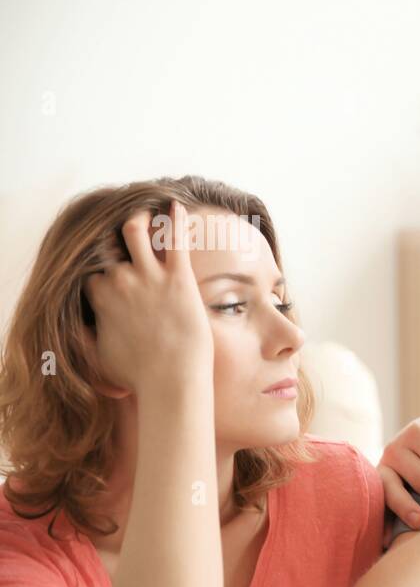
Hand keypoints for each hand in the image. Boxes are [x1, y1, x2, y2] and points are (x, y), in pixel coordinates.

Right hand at [84, 202, 212, 396]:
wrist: (170, 380)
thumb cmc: (137, 375)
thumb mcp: (98, 358)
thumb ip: (84, 340)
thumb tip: (74, 335)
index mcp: (99, 295)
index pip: (93, 269)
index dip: (101, 268)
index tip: (111, 268)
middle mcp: (120, 279)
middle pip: (112, 247)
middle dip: (117, 241)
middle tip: (130, 235)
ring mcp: (149, 276)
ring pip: (135, 229)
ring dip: (139, 218)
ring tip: (148, 213)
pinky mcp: (178, 277)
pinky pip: (175, 240)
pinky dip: (175, 220)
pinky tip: (178, 206)